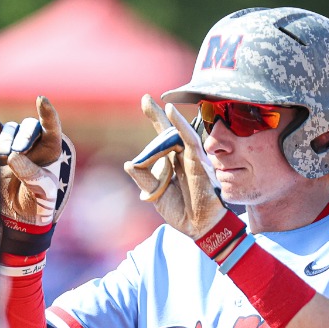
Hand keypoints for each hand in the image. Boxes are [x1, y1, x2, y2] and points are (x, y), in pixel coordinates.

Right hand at [0, 96, 73, 226]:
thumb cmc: (38, 205)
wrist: (19, 217)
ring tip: (1, 157)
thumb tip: (13, 156)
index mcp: (52, 153)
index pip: (52, 128)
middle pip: (30, 127)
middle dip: (22, 137)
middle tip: (14, 154)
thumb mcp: (41, 193)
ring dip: (5, 140)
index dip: (48, 114)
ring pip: (10, 130)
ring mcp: (16, 146)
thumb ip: (30, 174)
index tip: (41, 100)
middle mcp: (36, 145)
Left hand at [123, 94, 224, 238]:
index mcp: (172, 162)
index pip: (162, 137)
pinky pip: (190, 140)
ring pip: (177, 135)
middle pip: (169, 131)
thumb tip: (129, 163)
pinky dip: (181, 126)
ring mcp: (192, 158)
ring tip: (151, 106)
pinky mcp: (200, 161)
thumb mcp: (154, 194)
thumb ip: (144, 178)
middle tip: (145, 100)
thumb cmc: (181, 211)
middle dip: (157, 115)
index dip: (155, 118)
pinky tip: (171, 113)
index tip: (146, 100)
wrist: (199, 227)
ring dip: (166, 120)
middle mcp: (182, 157)